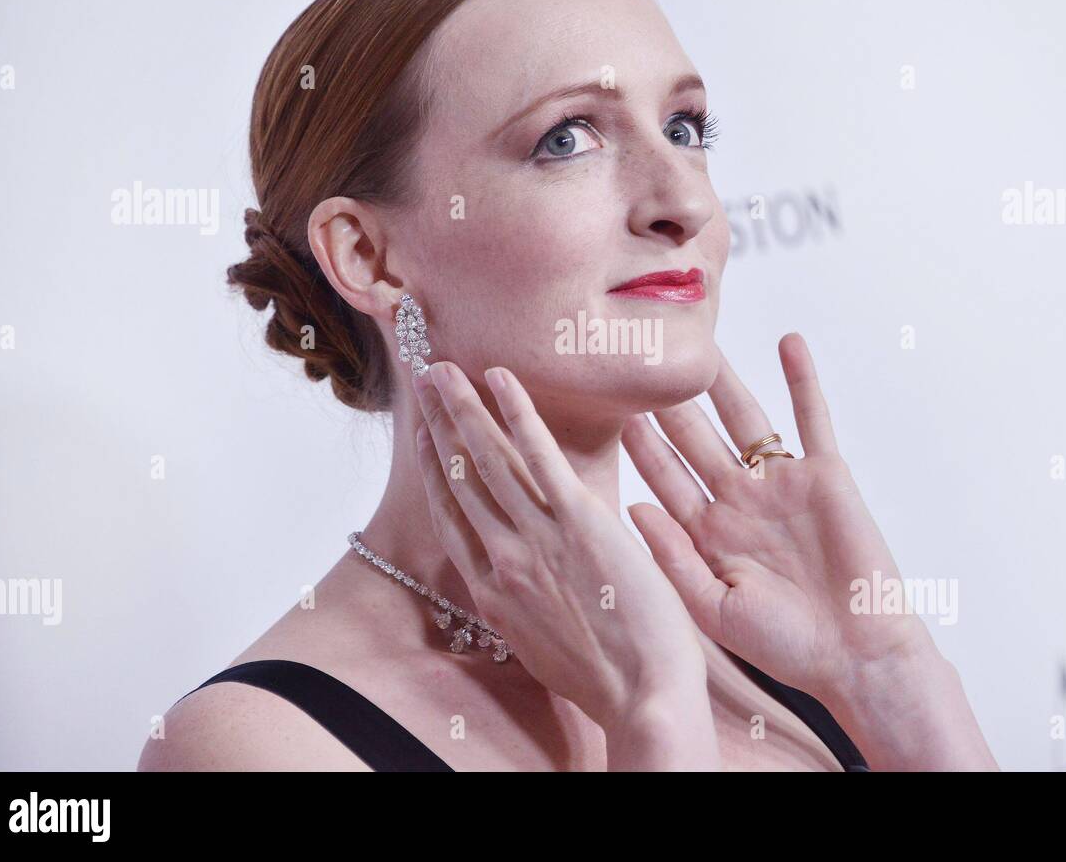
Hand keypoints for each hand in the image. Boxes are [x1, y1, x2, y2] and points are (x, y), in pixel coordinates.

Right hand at [412, 361, 718, 769]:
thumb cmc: (605, 681)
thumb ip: (525, 604)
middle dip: (438, 424)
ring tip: (443, 368)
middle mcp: (501, 560)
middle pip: (459, 479)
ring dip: (462, 408)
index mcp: (492, 593)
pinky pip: (538, 457)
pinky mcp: (578, 522)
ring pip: (487, 461)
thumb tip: (525, 580)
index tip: (425, 434)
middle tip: (423, 379)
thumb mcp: (542, 647)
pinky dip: (517, 413)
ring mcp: (535, 538)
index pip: (452, 517)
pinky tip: (501, 379)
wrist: (642, 697)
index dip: (435, 468)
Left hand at [622, 333, 996, 768]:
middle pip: (697, 439)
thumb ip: (672, 557)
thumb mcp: (712, 608)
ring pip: (746, 419)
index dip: (641, 446)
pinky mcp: (826, 476)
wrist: (855, 656)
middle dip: (670, 403)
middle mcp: (740, 500)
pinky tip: (789, 343)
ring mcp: (782, 484)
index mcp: (709, 533)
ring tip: (702, 343)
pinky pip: (812, 419)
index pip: (666, 478)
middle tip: (644, 359)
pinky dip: (803, 381)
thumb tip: (631, 506)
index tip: (612, 410)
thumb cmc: (785, 645)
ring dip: (724, 382)